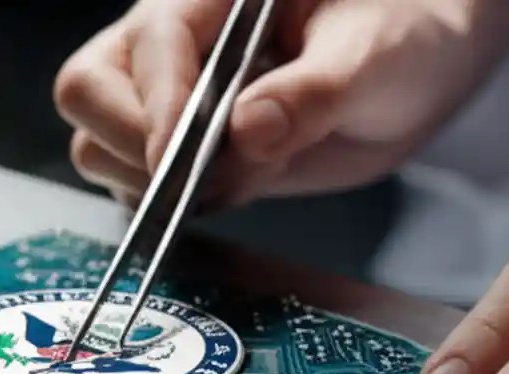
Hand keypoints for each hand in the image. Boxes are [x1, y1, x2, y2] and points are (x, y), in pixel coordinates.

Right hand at [52, 0, 508, 207]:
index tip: (181, 161)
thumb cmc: (402, 33)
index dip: (160, 105)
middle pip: (88, 90)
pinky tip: (225, 195)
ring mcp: (171, 98)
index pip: (152, 46)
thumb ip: (314, 93)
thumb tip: (248, 133)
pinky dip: (162, 205)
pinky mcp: (183, 152)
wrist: (419, 66)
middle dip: (130, 143)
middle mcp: (174, 43)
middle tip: (196, 179)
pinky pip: (135, 184)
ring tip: (232, 183)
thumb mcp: (377, 56)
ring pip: (97, 143)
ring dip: (146, 182)